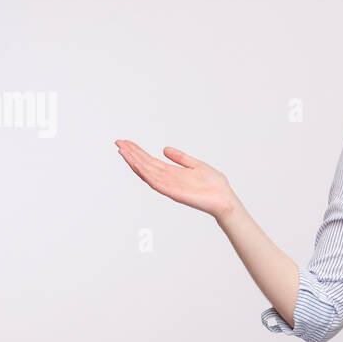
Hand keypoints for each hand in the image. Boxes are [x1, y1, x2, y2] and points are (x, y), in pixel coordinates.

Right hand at [114, 140, 237, 217]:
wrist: (224, 199)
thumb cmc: (214, 185)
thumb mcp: (196, 165)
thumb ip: (181, 158)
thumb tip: (165, 149)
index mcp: (172, 173)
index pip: (150, 161)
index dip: (138, 152)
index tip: (126, 142)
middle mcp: (168, 179)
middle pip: (145, 165)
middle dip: (131, 154)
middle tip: (118, 142)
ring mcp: (169, 186)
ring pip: (147, 172)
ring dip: (134, 161)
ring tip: (123, 150)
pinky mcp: (174, 192)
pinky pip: (157, 182)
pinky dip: (146, 174)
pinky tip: (137, 165)